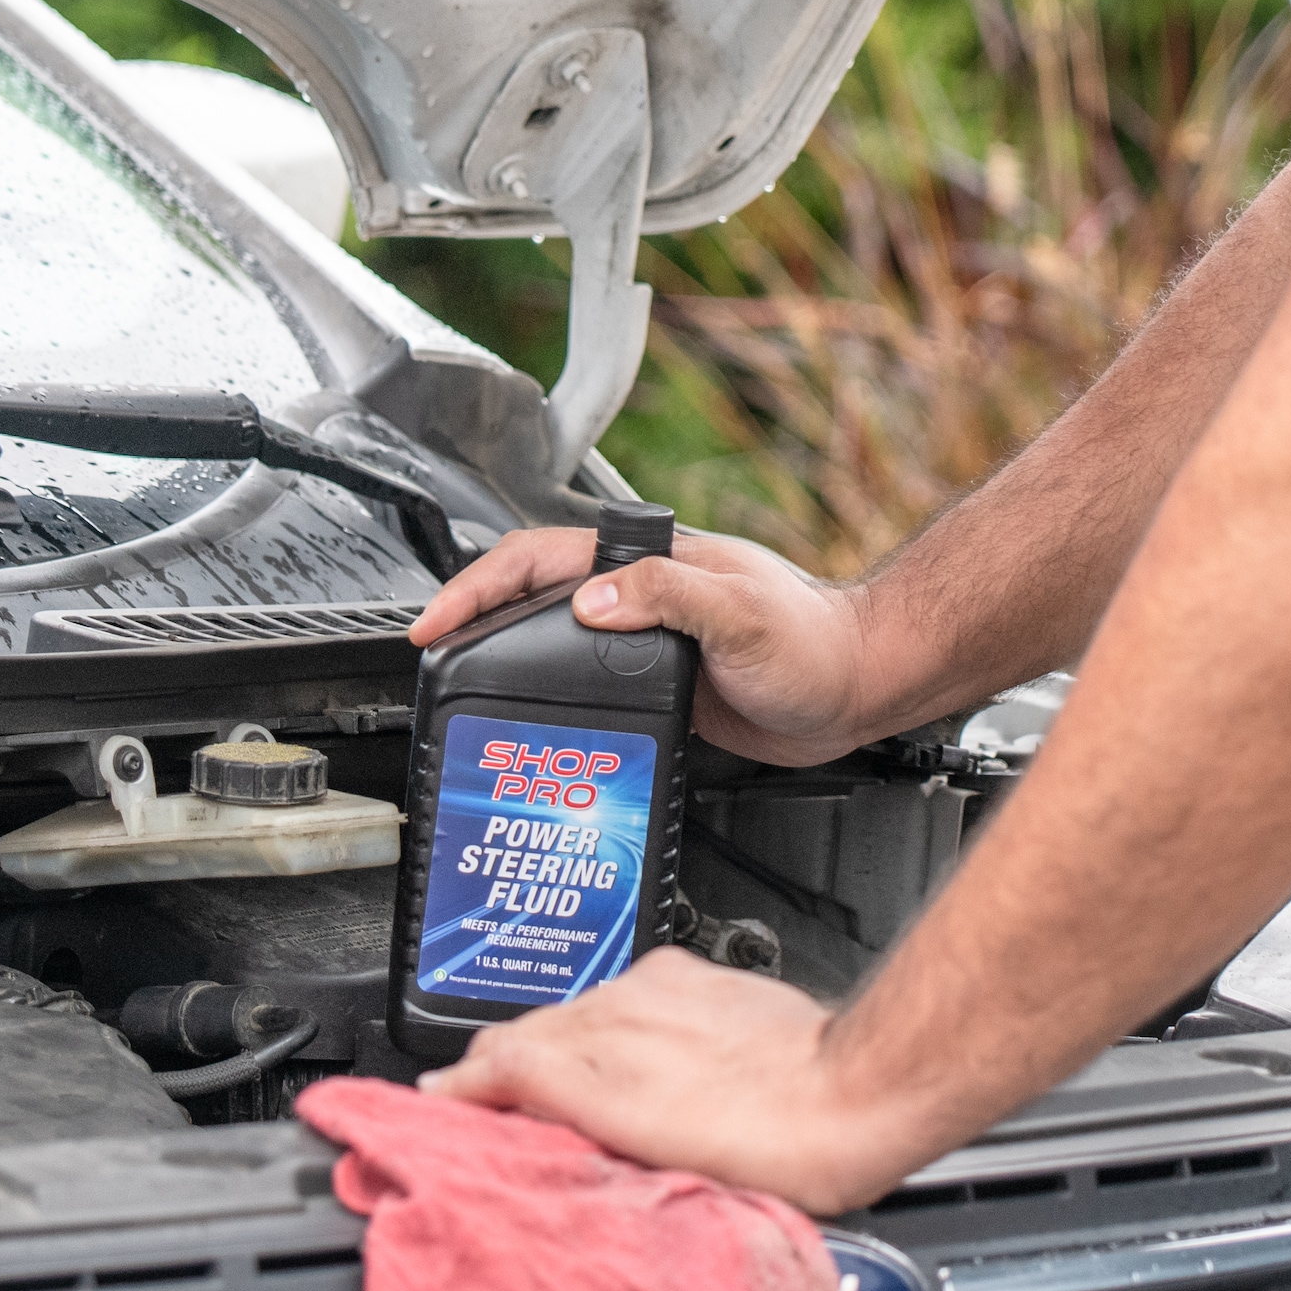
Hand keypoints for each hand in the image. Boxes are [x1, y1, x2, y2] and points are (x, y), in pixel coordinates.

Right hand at [408, 521, 892, 764]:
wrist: (859, 689)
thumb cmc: (815, 642)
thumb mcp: (739, 612)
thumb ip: (667, 597)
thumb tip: (590, 601)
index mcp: (649, 563)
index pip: (541, 559)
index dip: (481, 587)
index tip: (437, 621)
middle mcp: (641, 596)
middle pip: (534, 597)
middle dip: (474, 619)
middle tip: (432, 657)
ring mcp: (648, 641)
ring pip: (554, 642)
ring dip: (506, 659)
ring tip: (465, 696)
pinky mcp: (662, 686)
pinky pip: (589, 687)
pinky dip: (551, 701)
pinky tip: (537, 730)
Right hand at [426, 951, 930, 1213]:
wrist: (854, 1096)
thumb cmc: (773, 1144)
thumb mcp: (644, 1153)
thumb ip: (554, 1116)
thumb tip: (481, 1097)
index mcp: (597, 1059)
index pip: (494, 1060)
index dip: (460, 1091)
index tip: (439, 1110)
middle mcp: (619, 1010)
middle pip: (528, 1033)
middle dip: (502, 1071)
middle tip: (490, 1113)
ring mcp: (657, 988)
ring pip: (575, 1012)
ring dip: (558, 1049)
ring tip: (559, 1095)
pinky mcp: (693, 977)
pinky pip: (626, 994)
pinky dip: (609, 1027)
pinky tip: (628, 1059)